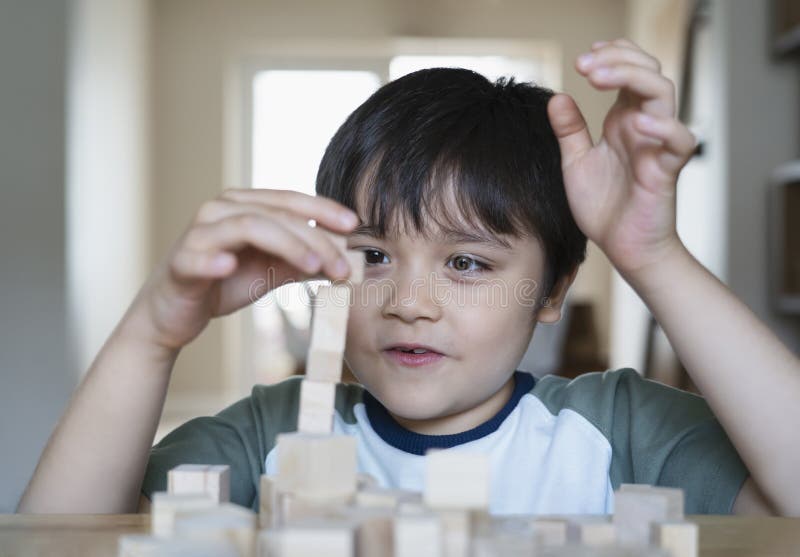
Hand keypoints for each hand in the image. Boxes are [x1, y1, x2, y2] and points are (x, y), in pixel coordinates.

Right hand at [129, 188, 358, 350]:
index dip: (323, 209)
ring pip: (249, 227)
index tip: (355, 224)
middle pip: (277, 215)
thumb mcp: (272, 271)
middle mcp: (221, 210)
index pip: (290, 200)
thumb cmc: (223, 284)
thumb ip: (304, 261)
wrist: (174, 313)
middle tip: (343, 266)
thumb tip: (347, 260)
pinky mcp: (181, 261)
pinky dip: (215, 259)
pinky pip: (199, 256)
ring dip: (286, 245)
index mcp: (244, 206)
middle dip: (315, 239)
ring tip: (313, 267)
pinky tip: (230, 266)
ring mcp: (199, 233)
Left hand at [547, 39, 696, 275]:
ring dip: (633, 77)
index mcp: (623, 120)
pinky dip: (663, 127)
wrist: (622, 248)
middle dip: (617, 59)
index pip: (628, 71)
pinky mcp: (667, 170)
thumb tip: (556, 97)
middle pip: (647, 72)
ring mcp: (657, 144)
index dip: (610, 56)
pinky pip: (680, 140)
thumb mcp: (576, 163)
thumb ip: (569, 131)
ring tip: (600, 79)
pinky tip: (635, 122)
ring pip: (663, 93)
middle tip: (584, 64)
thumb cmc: (605, 207)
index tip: (581, 60)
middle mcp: (642, 126)